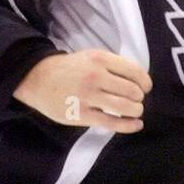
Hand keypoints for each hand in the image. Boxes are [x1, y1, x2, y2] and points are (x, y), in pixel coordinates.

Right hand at [13, 49, 151, 132]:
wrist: (38, 78)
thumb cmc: (69, 68)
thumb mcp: (91, 57)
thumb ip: (113, 66)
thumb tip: (139, 81)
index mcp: (100, 59)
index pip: (135, 72)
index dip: (145, 82)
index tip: (145, 88)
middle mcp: (96, 76)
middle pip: (133, 91)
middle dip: (139, 98)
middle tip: (136, 100)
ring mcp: (88, 96)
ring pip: (125, 107)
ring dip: (136, 110)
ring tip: (134, 111)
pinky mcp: (82, 115)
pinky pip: (112, 123)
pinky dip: (129, 125)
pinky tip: (136, 125)